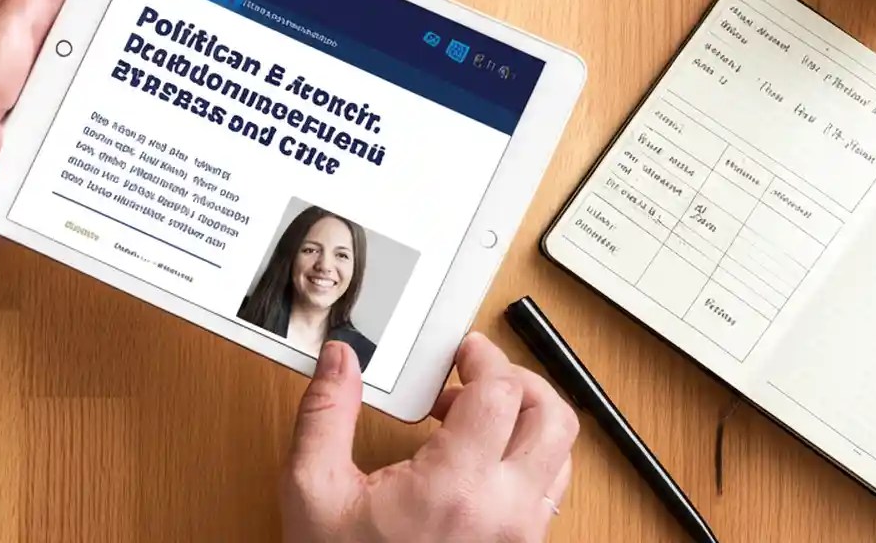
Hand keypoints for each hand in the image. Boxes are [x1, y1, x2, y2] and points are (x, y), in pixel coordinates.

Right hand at [282, 333, 579, 542]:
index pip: (501, 392)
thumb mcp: (315, 492)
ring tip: (476, 421)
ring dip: (528, 422)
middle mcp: (503, 511)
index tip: (465, 351)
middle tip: (479, 377)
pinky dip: (528, 460)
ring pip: (560, 454)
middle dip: (520, 382)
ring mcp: (520, 536)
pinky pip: (549, 492)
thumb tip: (339, 361)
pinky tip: (480, 463)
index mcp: (454, 487)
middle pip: (553, 416)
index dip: (485, 356)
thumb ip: (326, 415)